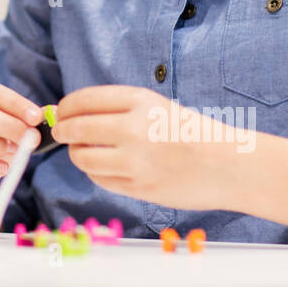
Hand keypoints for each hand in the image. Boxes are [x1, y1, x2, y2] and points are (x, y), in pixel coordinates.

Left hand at [53, 85, 245, 210]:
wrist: (227, 165)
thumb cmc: (190, 132)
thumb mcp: (156, 105)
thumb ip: (117, 107)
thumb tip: (72, 114)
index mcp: (140, 101)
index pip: (84, 100)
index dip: (65, 107)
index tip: (61, 112)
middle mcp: (135, 128)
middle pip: (77, 128)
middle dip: (62, 130)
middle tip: (60, 133)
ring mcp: (135, 160)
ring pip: (82, 158)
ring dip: (77, 154)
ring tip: (84, 152)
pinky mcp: (138, 187)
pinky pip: (100, 179)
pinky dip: (96, 173)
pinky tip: (105, 168)